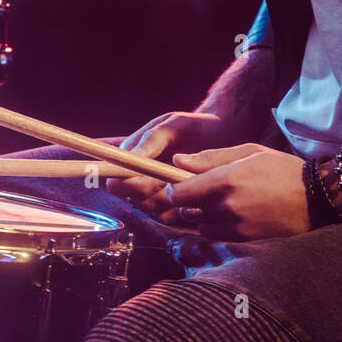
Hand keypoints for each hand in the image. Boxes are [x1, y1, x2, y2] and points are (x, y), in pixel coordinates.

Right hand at [105, 111, 236, 220]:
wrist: (224, 136)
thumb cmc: (196, 127)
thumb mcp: (174, 125)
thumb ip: (152, 139)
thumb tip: (130, 157)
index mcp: (133, 155)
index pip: (116, 174)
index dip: (119, 180)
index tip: (123, 180)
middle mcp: (140, 177)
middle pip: (131, 195)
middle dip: (145, 189)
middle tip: (163, 177)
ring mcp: (157, 193)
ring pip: (149, 207)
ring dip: (164, 198)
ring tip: (182, 181)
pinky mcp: (174, 207)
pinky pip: (167, 216)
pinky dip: (177, 208)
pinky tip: (191, 194)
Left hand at [164, 143, 310, 239]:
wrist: (315, 197)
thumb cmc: (281, 169)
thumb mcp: (248, 152)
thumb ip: (210, 158)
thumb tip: (177, 161)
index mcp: (227, 179)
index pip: (180, 193)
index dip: (172, 190)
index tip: (175, 185)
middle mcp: (229, 205)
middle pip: (190, 209)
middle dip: (191, 201)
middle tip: (206, 190)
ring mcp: (237, 226)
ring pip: (202, 225)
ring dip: (204, 216)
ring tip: (223, 202)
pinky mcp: (246, 240)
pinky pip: (218, 236)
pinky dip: (218, 227)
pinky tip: (234, 214)